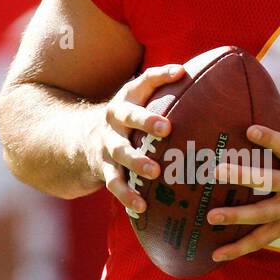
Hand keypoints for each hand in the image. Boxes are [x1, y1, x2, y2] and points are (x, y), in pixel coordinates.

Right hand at [93, 64, 184, 216]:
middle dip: (145, 121)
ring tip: (154, 172)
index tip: (180, 73)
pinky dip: (126, 195)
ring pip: (120, 152)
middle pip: (128, 116)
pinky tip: (141, 207)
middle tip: (166, 128)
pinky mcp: (103, 168)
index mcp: (126, 99)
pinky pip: (114, 183)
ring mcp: (106, 145)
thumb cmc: (127, 121)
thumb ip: (165, 92)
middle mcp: (114, 120)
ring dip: (136, 161)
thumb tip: (199, 78)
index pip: (143, 81)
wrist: (80, 140)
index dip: (161, 75)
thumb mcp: (138, 102)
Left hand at [206, 111, 279, 262]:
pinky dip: (239, 248)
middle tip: (218, 172)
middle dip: (244, 177)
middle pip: (270, 180)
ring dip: (236, 216)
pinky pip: (261, 240)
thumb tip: (259, 91)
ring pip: (263, 214)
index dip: (270, 137)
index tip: (250, 129)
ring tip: (212, 216)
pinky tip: (217, 253)